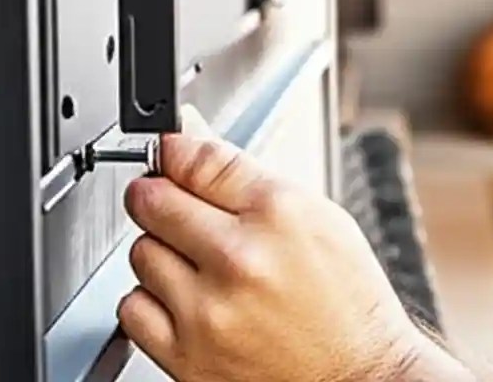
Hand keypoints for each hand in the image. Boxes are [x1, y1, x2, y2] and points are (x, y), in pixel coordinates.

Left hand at [117, 107, 468, 380]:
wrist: (360, 378)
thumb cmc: (345, 302)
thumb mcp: (314, 216)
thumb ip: (239, 172)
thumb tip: (184, 135)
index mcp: (276, 214)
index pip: (190, 157)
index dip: (174, 153)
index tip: (173, 159)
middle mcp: (238, 260)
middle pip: (151, 199)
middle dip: (160, 200)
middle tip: (184, 216)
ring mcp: (208, 312)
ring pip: (140, 252)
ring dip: (162, 255)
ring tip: (203, 271)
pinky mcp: (187, 357)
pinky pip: (132, 308)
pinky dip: (152, 303)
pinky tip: (188, 305)